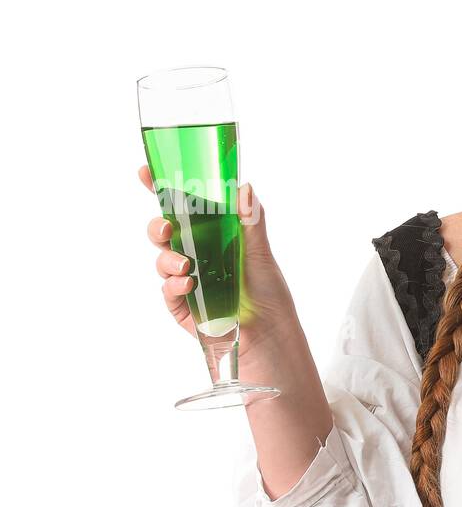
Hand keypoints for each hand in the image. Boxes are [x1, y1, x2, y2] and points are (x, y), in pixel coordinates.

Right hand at [138, 164, 300, 347]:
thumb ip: (250, 220)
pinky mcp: (183, 306)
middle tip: (166, 229)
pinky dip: (174, 285)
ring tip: (186, 266)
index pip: (181, 209)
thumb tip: (244, 187)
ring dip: (168, 260)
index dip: (161, 191)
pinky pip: (168, 291)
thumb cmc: (267, 291)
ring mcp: (186, 280)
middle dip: (157, 227)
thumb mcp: (260, 251)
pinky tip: (188, 285)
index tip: (145, 173)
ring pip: (162, 261)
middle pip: (163, 234)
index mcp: (210, 235)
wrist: (270, 332)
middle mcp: (195, 254)